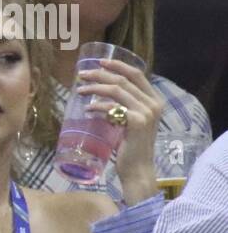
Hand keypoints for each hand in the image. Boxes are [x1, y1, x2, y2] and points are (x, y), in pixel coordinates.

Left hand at [78, 58, 160, 203]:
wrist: (137, 169)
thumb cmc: (130, 147)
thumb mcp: (130, 122)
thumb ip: (123, 107)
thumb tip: (100, 95)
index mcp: (154, 100)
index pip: (137, 74)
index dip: (117, 65)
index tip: (99, 62)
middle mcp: (153, 103)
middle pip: (123, 80)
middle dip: (100, 74)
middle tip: (81, 75)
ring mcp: (146, 112)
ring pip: (116, 90)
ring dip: (94, 88)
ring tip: (79, 90)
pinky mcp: (137, 123)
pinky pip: (113, 108)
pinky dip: (98, 106)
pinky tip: (87, 109)